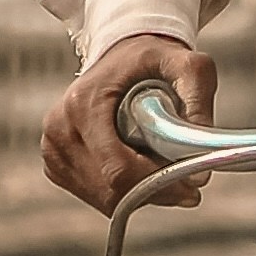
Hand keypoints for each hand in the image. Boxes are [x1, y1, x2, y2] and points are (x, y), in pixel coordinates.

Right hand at [41, 32, 215, 216]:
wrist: (121, 56)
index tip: (191, 186)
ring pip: (105, 199)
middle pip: (112, 190)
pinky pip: (97, 197)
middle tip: (187, 184)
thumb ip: (199, 102)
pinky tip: (140, 169)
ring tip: (164, 168)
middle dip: (155, 191)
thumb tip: (203, 159)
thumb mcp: (187, 67)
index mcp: (82, 104)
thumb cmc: (152, 60)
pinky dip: (124, 193)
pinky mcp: (56, 164)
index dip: (158, 184)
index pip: (118, 169)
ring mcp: (53, 149)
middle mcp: (59, 129)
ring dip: (141, 194)